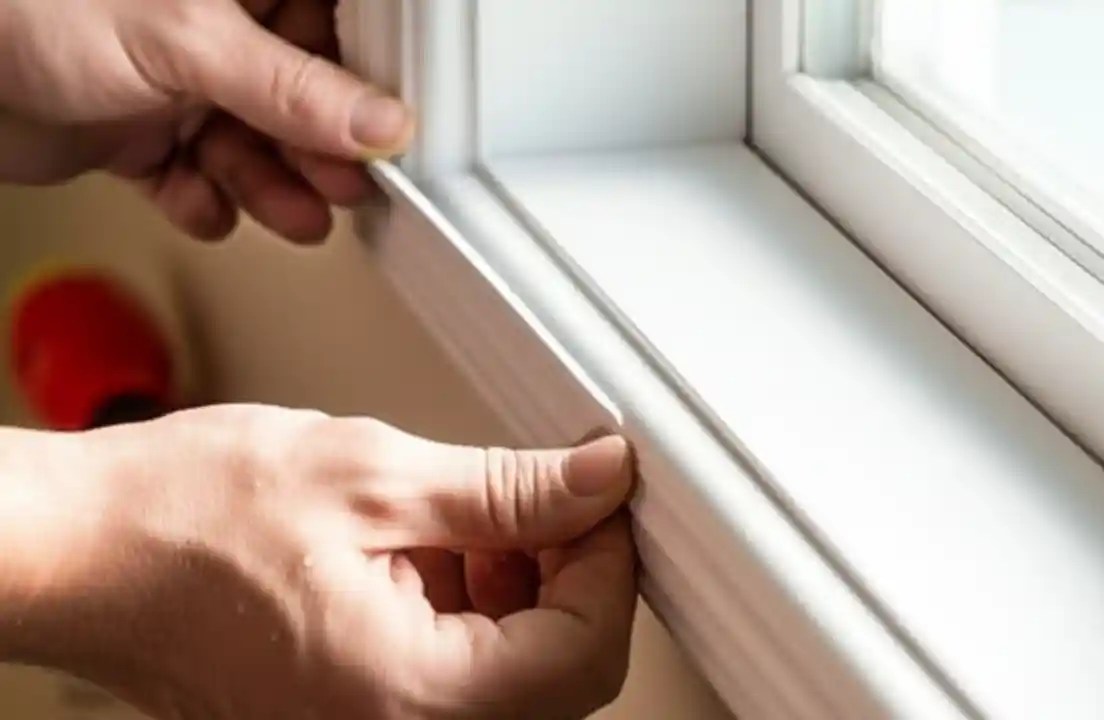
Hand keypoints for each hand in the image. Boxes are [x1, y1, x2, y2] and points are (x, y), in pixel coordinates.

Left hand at [0, 0, 411, 241]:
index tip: (397, 126)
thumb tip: (379, 125)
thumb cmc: (29, 5)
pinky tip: (204, 203)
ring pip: (257, 142)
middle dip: (322, 148)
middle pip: (306, 93)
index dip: (371, 77)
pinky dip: (203, 199)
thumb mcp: (186, 42)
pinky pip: (196, 173)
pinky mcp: (143, 127)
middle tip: (344, 185)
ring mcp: (180, 77)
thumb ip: (290, 90)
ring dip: (272, 186)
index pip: (338, 23)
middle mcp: (219, 24)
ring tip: (291, 215)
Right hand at [0, 406, 636, 718]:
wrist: (79, 554)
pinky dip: (466, 617)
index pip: (585, 654)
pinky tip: (428, 554)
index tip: (600, 499)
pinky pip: (451, 686)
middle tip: (541, 503)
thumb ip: (506, 491)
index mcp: (412, 697)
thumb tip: (597, 483)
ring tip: (466, 523)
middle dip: (565, 578)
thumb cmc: (179, 520)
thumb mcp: (371, 477)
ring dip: (517, 595)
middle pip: (556, 678)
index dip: (609, 563)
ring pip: (509, 681)